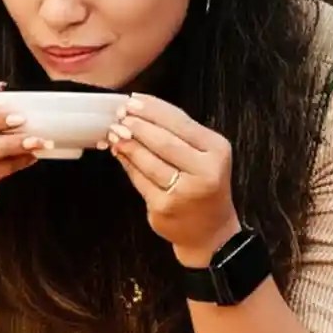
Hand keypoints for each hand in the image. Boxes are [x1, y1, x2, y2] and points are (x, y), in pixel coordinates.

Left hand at [104, 93, 241, 266]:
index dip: (153, 110)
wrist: (211, 231)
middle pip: (164, 141)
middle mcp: (205, 171)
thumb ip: (178, 132)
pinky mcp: (164, 207)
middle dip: (138, 125)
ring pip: (149, 161)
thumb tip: (138, 108)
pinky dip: (127, 163)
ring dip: (128, 144)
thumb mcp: (204, 154)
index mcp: (217, 150)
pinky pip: (139, 179)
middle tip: (120, 115)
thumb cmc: (203, 184)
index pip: (181, 123)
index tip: (133, 101)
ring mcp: (184, 192)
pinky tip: (119, 153)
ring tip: (115, 132)